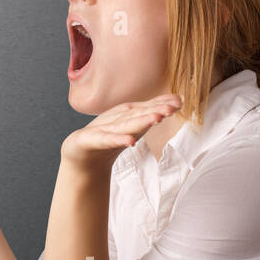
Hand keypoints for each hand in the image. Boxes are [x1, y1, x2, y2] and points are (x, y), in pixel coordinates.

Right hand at [60, 93, 182, 172]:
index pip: (144, 109)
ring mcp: (101, 130)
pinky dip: (117, 140)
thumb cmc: (107, 138)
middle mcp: (114, 121)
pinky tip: (130, 142)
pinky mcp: (89, 142)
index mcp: (124, 116)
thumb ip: (152, 112)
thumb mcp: (131, 126)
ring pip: (123, 126)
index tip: (179, 102)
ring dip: (139, 122)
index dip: (161, 105)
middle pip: (136, 115)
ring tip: (156, 118)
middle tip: (170, 109)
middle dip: (153, 110)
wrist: (81, 158)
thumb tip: (178, 100)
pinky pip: (105, 141)